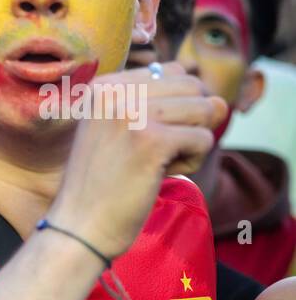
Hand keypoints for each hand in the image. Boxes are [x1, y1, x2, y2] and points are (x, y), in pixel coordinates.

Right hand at [48, 63, 224, 258]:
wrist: (78, 227)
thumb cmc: (103, 184)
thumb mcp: (126, 131)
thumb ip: (172, 105)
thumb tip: (221, 102)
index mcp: (102, 86)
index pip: (170, 72)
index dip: (172, 108)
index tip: (139, 137)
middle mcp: (113, 93)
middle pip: (192, 87)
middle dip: (187, 123)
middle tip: (152, 153)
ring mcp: (131, 115)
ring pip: (203, 110)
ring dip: (191, 143)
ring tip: (156, 164)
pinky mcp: (151, 142)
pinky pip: (204, 139)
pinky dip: (192, 162)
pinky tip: (159, 176)